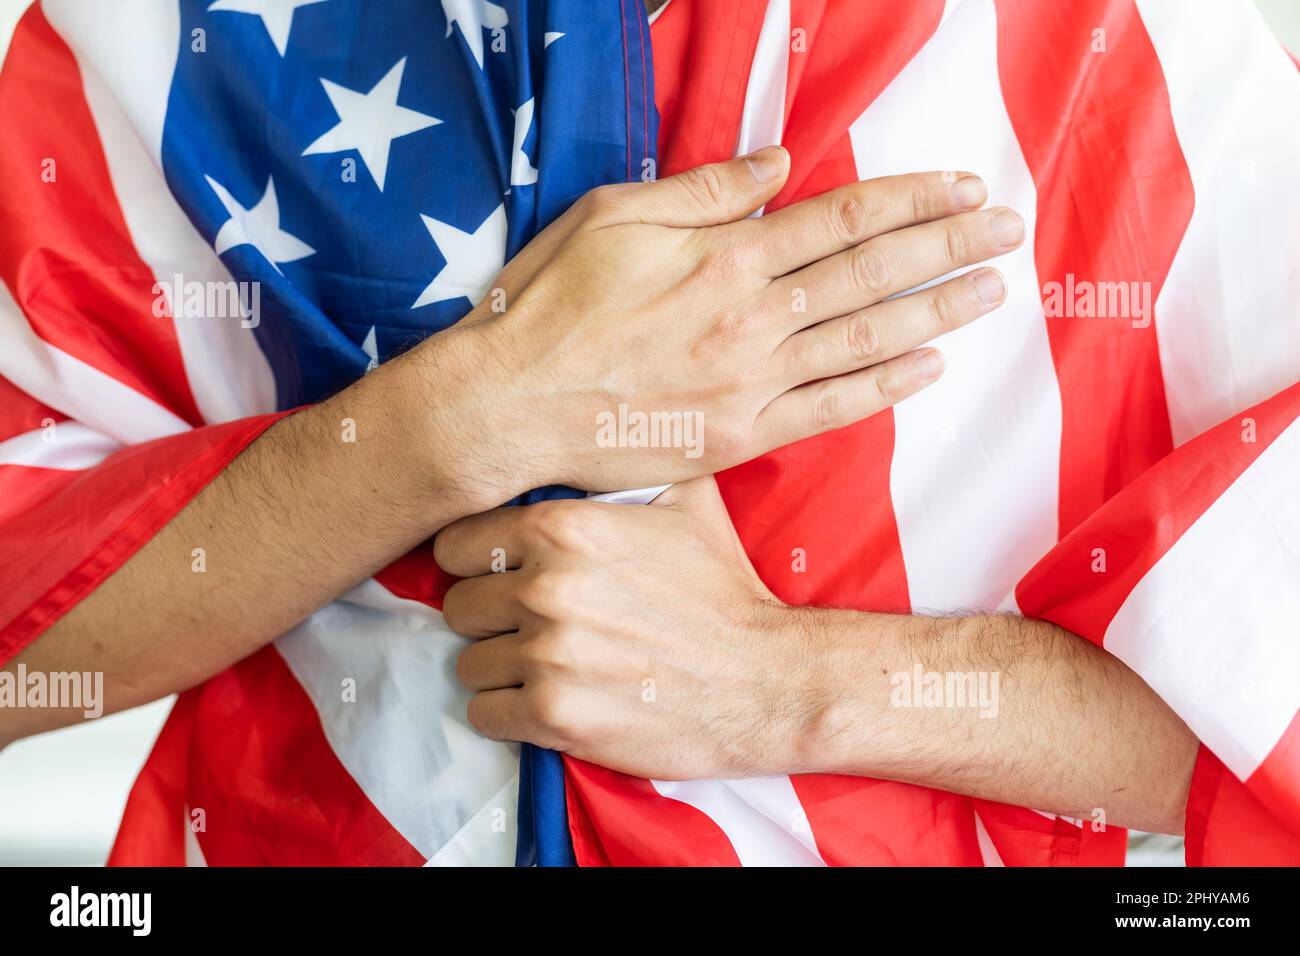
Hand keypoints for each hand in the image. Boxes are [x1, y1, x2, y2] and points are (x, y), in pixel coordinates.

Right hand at [424, 148, 1022, 499]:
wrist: (511, 404)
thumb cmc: (550, 303)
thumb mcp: (614, 216)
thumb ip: (705, 191)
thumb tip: (779, 164)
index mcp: (726, 254)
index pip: (844, 218)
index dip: (912, 200)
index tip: (963, 186)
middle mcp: (753, 316)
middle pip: (873, 273)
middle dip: (950, 245)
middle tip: (1009, 229)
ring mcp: (752, 381)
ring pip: (865, 339)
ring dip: (937, 312)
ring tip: (990, 292)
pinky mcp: (740, 436)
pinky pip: (831, 410)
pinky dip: (885, 387)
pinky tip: (930, 369)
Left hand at [434, 479, 806, 778]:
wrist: (764, 680)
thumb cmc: (723, 592)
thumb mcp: (686, 502)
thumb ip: (629, 465)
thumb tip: (599, 425)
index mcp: (564, 527)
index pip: (456, 543)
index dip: (475, 561)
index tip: (496, 576)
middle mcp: (547, 587)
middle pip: (459, 604)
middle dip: (489, 617)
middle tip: (529, 626)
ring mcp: (547, 654)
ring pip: (468, 663)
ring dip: (500, 668)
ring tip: (546, 666)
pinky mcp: (554, 715)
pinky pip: (484, 713)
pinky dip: (507, 713)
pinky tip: (548, 701)